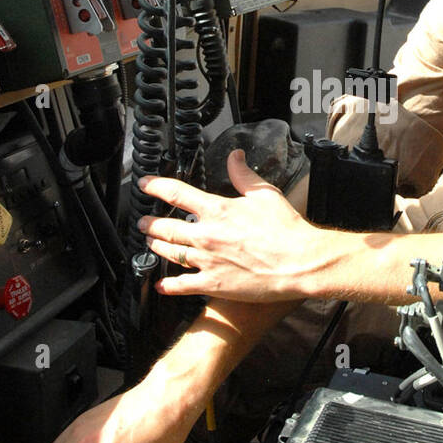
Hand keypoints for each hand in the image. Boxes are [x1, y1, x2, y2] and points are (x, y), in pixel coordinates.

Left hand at [137, 150, 323, 301]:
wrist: (300, 263)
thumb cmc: (286, 230)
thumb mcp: (265, 194)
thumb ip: (243, 175)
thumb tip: (234, 157)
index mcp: (218, 210)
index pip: (177, 193)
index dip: (156, 186)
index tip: (146, 185)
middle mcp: (206, 235)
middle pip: (165, 227)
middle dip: (149, 224)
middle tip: (143, 223)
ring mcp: (207, 261)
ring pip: (169, 253)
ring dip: (156, 247)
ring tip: (151, 244)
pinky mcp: (212, 284)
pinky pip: (181, 285)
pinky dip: (167, 285)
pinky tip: (160, 284)